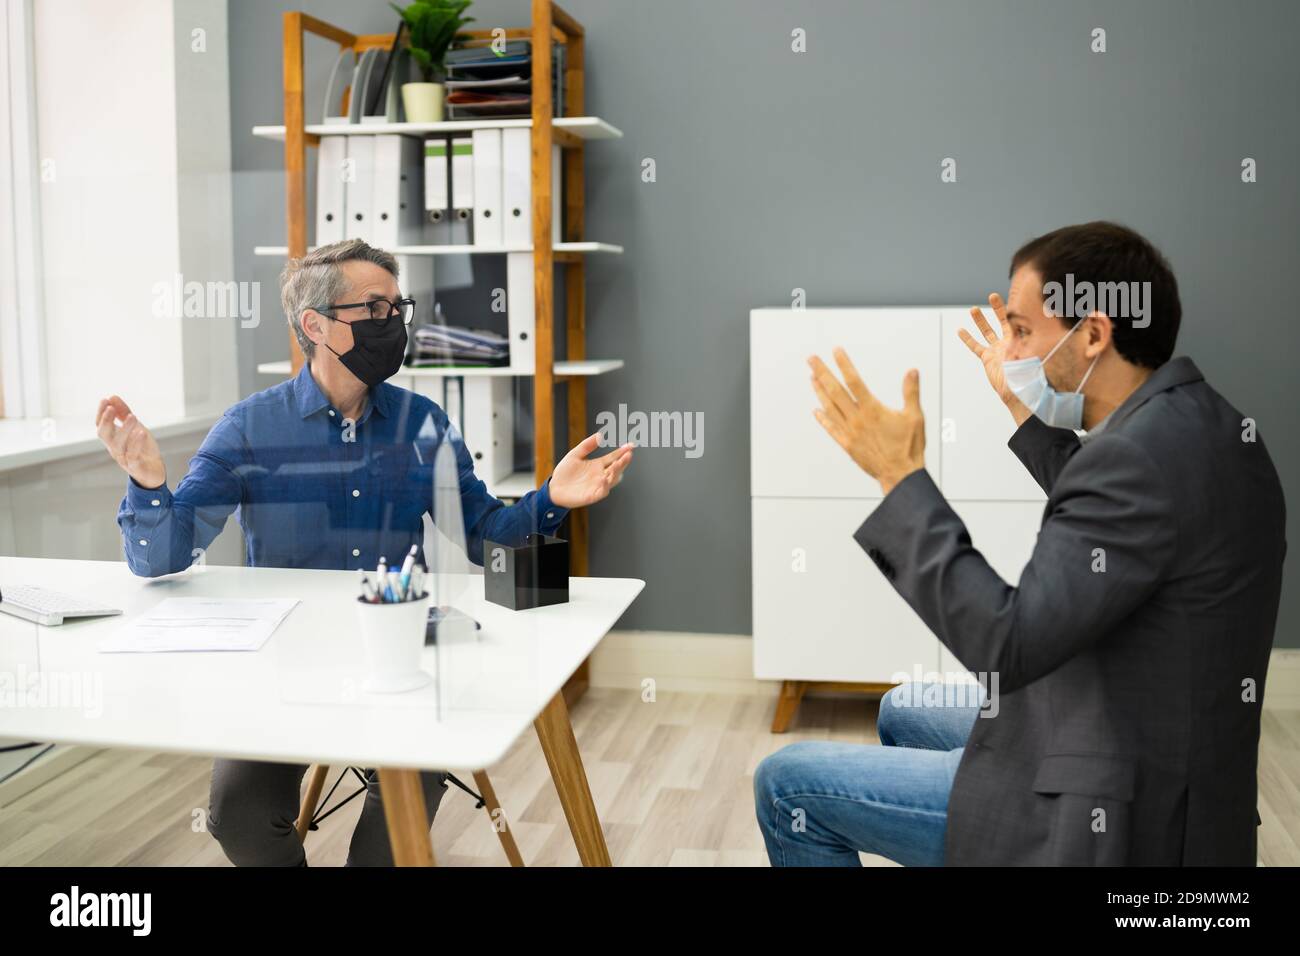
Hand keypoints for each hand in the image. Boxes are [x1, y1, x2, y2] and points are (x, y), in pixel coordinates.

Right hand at [96, 396, 165, 488]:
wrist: (155, 471)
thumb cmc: (142, 449)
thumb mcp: (135, 428)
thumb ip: (124, 414)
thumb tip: (113, 397)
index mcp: (112, 439)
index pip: (100, 425)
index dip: (101, 413)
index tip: (105, 399)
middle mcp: (114, 449)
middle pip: (104, 435)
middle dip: (106, 420)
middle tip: (111, 407)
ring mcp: (123, 459)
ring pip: (118, 445)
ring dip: (124, 429)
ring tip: (132, 416)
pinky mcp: (136, 467)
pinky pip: (133, 455)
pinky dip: (136, 444)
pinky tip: (142, 432)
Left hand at [548, 433, 633, 508]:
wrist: (554, 488)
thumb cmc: (564, 473)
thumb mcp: (575, 454)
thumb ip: (587, 445)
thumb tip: (599, 434)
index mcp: (598, 465)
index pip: (614, 457)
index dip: (622, 452)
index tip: (631, 445)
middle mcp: (601, 475)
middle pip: (617, 468)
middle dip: (623, 461)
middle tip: (628, 454)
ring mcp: (598, 485)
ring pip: (613, 479)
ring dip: (617, 472)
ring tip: (618, 463)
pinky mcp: (593, 495)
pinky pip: (603, 491)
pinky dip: (605, 485)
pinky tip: (605, 478)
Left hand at [809, 347, 924, 495]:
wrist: (900, 475)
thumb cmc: (909, 447)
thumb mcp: (914, 416)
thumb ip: (911, 392)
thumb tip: (912, 371)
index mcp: (873, 410)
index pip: (854, 381)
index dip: (844, 365)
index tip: (836, 351)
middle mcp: (857, 420)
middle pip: (835, 391)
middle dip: (822, 372)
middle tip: (811, 359)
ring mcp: (850, 433)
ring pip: (830, 408)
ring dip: (820, 392)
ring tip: (811, 378)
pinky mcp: (848, 445)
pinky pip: (832, 429)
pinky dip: (823, 419)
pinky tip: (816, 411)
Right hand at [957, 293, 1031, 425]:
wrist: (1018, 391)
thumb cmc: (1029, 373)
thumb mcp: (1032, 352)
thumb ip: (1032, 338)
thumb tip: (1041, 323)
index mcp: (1022, 339)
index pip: (1018, 320)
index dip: (1016, 309)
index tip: (1015, 296)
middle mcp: (1009, 342)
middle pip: (1002, 321)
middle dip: (997, 308)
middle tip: (993, 296)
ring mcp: (997, 349)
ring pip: (987, 331)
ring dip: (980, 320)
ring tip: (973, 309)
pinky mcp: (987, 358)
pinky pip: (975, 346)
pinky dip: (968, 339)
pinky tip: (961, 330)